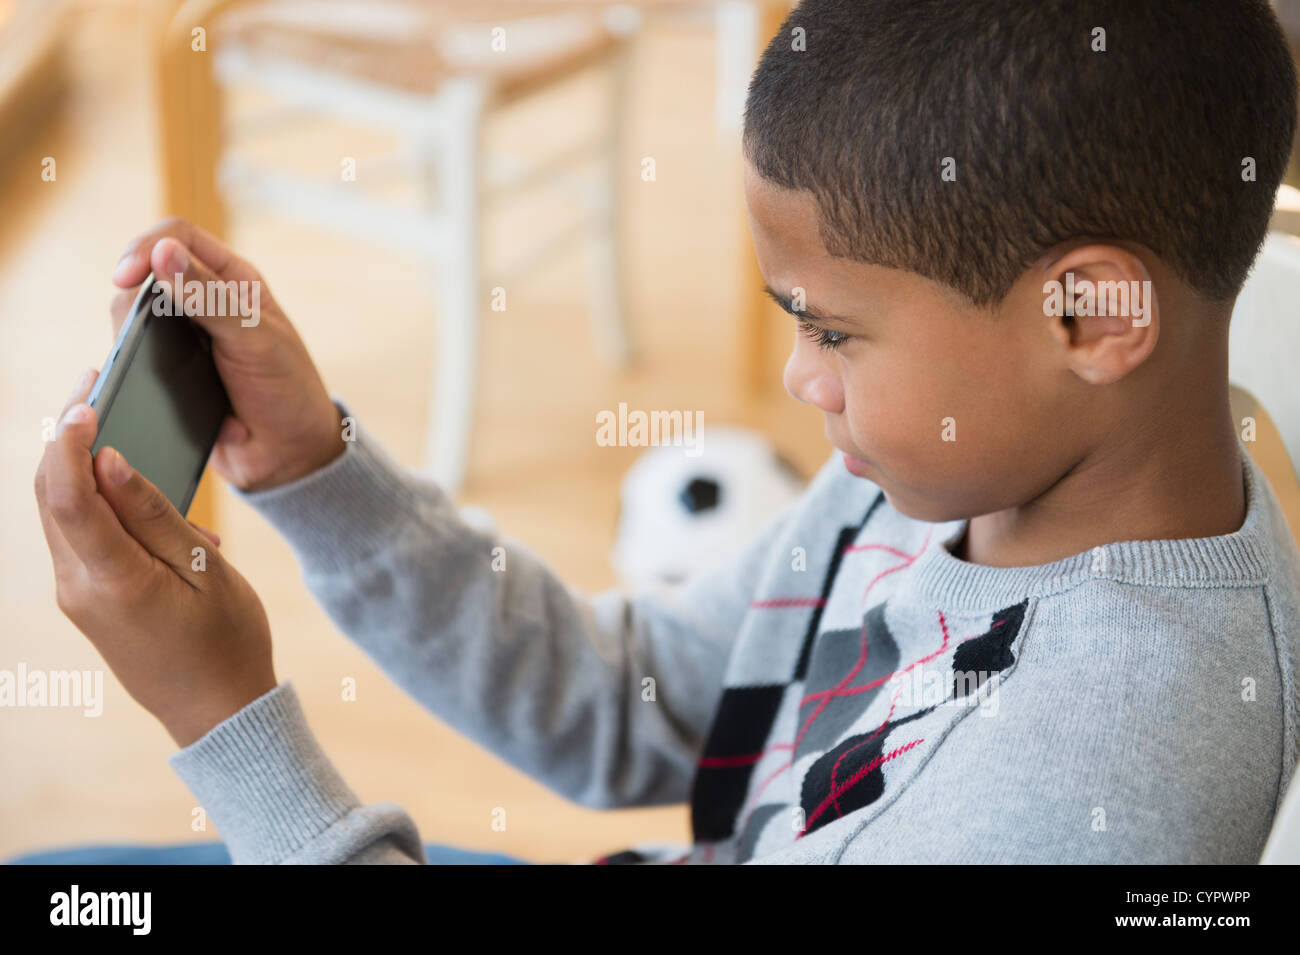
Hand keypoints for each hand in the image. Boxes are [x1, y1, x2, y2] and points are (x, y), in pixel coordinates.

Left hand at [35, 369, 277, 747]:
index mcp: (113, 580)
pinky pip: (76, 535)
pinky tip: (125, 481)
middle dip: (64, 437)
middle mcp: (77, 587)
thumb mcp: (207, 570)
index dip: (72, 440)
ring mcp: (75, 595)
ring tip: (104, 417)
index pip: (69, 494)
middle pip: (48, 495)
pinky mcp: (85, 599)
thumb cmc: (226, 641)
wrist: (216, 711)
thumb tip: (110, 460)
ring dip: (72, 463)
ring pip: (56, 512)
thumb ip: (155, 514)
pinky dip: (90, 498)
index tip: (89, 396)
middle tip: (92, 385)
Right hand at [111, 217, 344, 491]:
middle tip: (141, 337)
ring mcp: (186, 337)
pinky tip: (157, 390)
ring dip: (135, 341)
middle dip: (135, 301)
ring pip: (134, 320)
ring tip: (160, 370)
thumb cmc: (287, 392)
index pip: (177, 237)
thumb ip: (210, 298)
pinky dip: (138, 371)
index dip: (144, 248)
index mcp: (234, 280)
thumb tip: (163, 252)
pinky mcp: (170, 372)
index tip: (125, 277)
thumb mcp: (255, 341)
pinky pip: (136, 360)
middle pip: (145, 277)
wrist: (289, 456)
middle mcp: (207, 302)